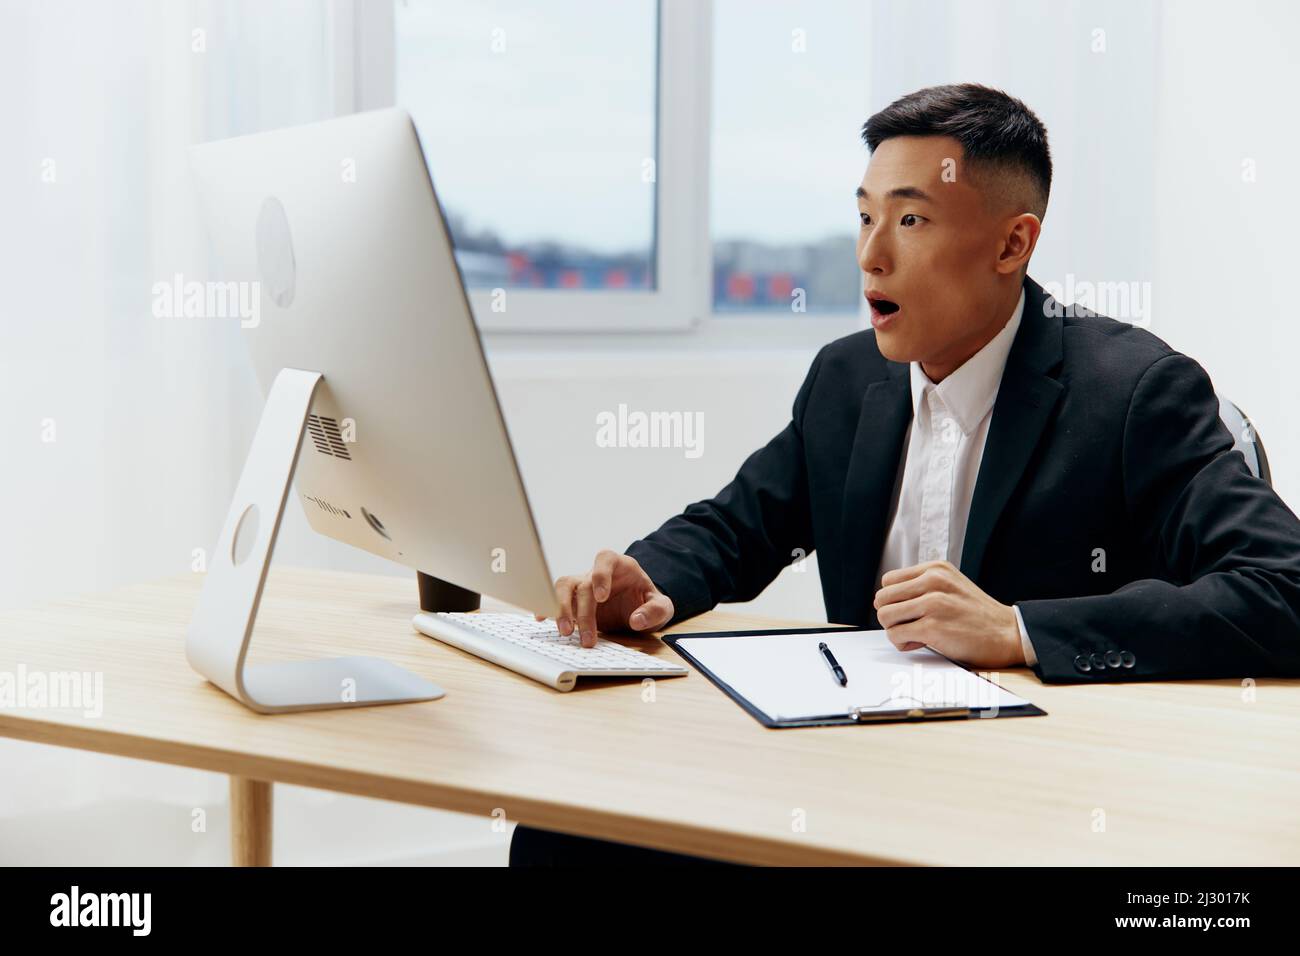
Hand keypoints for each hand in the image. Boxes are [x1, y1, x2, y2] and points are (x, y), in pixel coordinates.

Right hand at [537, 550, 674, 647]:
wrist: (638, 607)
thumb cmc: (647, 602)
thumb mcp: (663, 607)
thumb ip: (655, 611)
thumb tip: (636, 620)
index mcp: (620, 566)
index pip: (605, 559)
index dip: (600, 575)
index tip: (601, 597)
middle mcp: (597, 573)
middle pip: (583, 583)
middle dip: (583, 612)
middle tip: (586, 638)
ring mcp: (583, 585)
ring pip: (564, 586)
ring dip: (561, 608)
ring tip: (565, 632)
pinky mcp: (573, 600)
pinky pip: (554, 598)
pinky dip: (547, 606)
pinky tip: (541, 618)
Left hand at [872, 560, 1024, 667]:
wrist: (1009, 633)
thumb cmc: (978, 614)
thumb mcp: (951, 585)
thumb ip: (921, 586)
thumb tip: (883, 600)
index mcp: (935, 569)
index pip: (888, 580)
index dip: (893, 600)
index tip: (908, 611)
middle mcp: (933, 581)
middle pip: (881, 598)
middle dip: (891, 616)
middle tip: (910, 625)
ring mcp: (933, 603)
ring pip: (884, 616)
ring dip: (895, 630)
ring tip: (916, 634)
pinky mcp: (933, 627)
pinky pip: (895, 635)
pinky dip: (903, 644)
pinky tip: (922, 643)